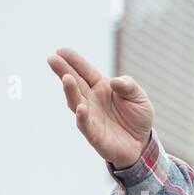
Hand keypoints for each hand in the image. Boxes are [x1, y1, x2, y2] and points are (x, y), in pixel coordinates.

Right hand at [47, 47, 153, 168]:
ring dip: (70, 91)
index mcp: (101, 87)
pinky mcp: (94, 135)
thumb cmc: (137, 117)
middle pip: (75, 83)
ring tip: (66, 78)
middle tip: (51, 59)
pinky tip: (81, 108)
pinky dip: (82, 117)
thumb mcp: (139, 97)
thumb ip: (129, 86)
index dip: (74, 61)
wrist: (142, 144)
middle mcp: (91, 100)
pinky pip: (85, 125)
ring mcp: (91, 116)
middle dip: (63, 71)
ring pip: (76, 102)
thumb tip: (114, 82)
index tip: (61, 50)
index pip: (85, 71)